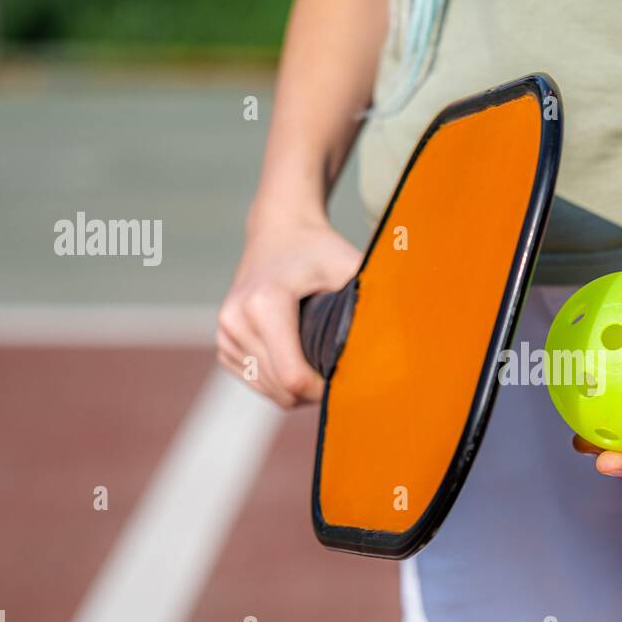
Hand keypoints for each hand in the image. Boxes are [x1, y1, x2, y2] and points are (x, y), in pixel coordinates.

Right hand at [217, 213, 361, 407]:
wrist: (278, 230)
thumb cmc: (320, 251)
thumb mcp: (351, 268)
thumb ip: (374, 302)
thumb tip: (397, 345)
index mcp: (266, 304)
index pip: (293, 376)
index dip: (323, 390)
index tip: (346, 381)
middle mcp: (237, 319)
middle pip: (282, 389)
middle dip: (314, 391)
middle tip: (340, 372)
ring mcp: (226, 332)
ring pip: (269, 391)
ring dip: (298, 389)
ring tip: (321, 364)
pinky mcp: (223, 343)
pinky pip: (256, 382)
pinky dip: (279, 382)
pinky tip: (299, 359)